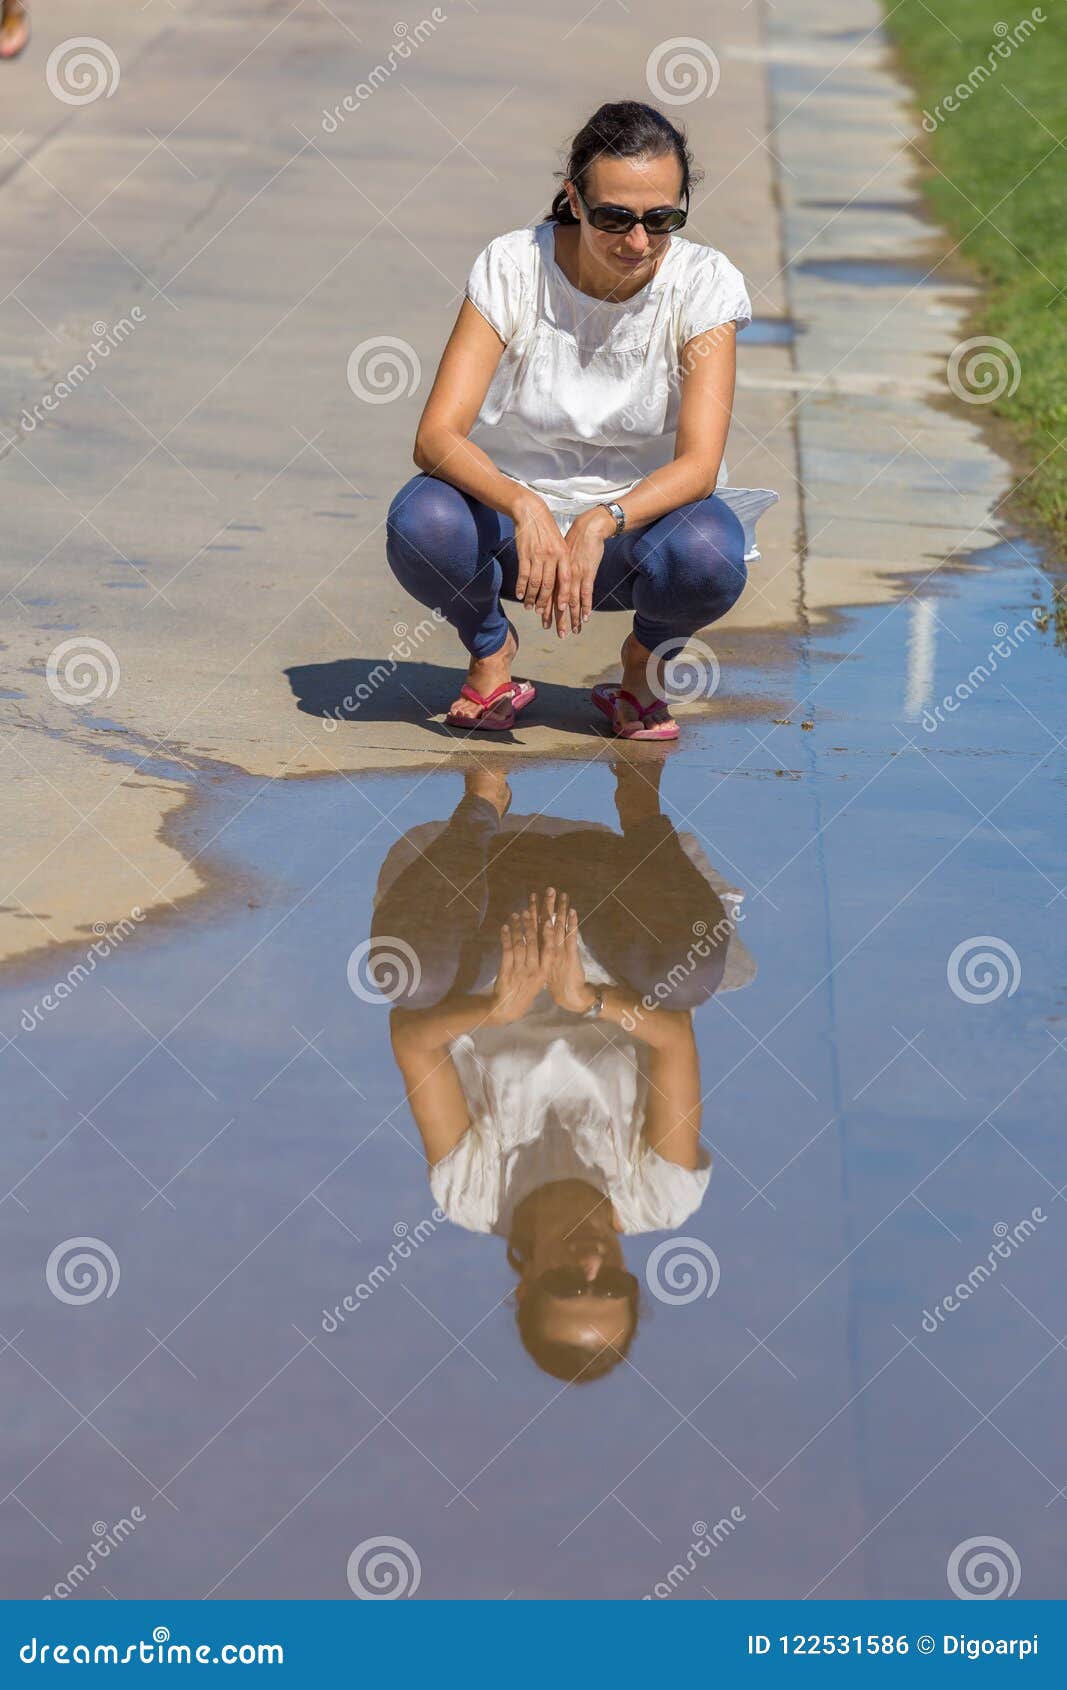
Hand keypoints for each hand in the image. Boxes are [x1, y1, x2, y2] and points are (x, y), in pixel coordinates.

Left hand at [488, 898, 546, 1024]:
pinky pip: (507, 951)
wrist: (509, 1008)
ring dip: (518, 928)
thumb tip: (544, 942)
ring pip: (520, 945)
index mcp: (545, 971)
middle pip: (534, 943)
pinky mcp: (506, 971)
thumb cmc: (526, 991)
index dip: (548, 933)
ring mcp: (520, 971)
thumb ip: (542, 962)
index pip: (549, 949)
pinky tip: (505, 928)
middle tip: (528, 910)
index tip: (548, 918)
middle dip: (531, 924)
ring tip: (516, 915)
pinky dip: (506, 937)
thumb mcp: (539, 979)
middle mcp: (534, 970)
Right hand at [511, 494, 569, 628]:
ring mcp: (537, 555)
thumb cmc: (547, 530)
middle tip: (542, 614)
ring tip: (529, 607)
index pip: (565, 579)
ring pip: (535, 582)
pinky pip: (523, 575)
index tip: (562, 609)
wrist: (532, 512)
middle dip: (545, 602)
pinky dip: (521, 587)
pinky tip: (519, 595)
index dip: (563, 595)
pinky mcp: (524, 554)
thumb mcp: (560, 543)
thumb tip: (562, 581)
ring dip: (531, 597)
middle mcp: (551, 556)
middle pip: (549, 585)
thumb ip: (561, 561)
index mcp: (563, 554)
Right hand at [539, 889, 595, 1012]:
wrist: (567, 996)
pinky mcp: (570, 955)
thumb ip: (537, 953)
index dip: (534, 912)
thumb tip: (533, 938)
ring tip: (560, 895)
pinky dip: (572, 923)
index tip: (533, 898)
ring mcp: (558, 951)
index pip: (535, 927)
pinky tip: (573, 911)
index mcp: (538, 950)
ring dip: (560, 910)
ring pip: (558, 926)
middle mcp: (546, 949)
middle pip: (545, 923)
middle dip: (546, 906)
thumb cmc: (553, 983)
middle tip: (548, 890)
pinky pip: (571, 936)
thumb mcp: (541, 967)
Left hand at [554, 506, 612, 636]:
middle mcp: (563, 576)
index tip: (545, 623)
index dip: (548, 611)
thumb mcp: (560, 554)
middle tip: (558, 634)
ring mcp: (575, 576)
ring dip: (572, 618)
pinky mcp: (587, 573)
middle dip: (558, 619)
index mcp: (555, 572)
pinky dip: (585, 607)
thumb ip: (556, 568)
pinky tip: (584, 618)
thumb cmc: (574, 540)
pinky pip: (585, 594)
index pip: (549, 595)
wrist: (587, 528)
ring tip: (572, 631)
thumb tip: (551, 578)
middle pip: (559, 602)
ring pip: (571, 601)